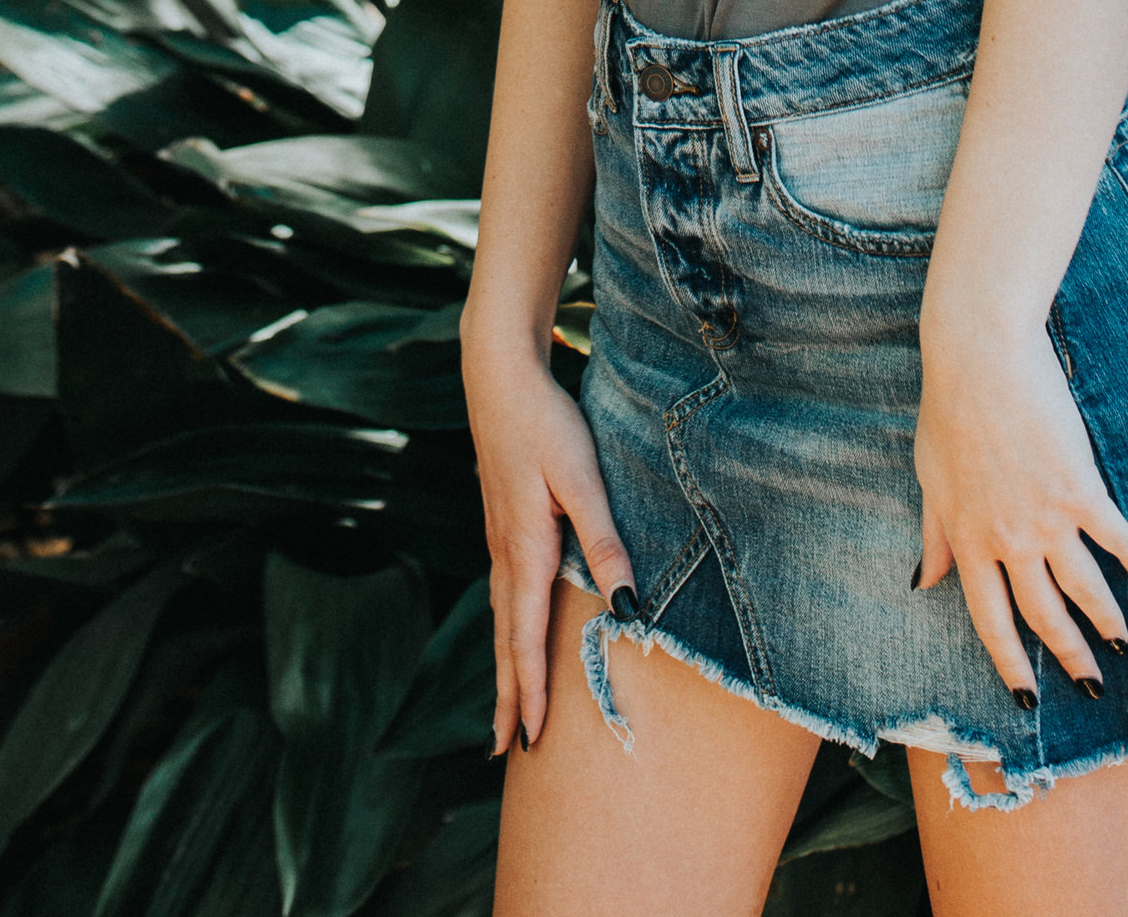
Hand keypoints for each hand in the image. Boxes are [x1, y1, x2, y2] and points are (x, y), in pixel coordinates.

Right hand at [463, 322, 635, 753]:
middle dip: (508, 696)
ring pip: (500, 619)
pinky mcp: (501, 523)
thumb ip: (604, 541)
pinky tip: (509, 633)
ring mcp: (498, 538)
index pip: (527, 637)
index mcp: (525, 550)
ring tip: (505, 708)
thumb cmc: (545, 423)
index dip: (530, 690)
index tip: (530, 741)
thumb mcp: (582, 478)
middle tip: (504, 750)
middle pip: (505, 639)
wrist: (498, 376)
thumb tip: (628, 606)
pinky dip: (503, 629)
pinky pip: (502, 594)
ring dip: (504, 667)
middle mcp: (506, 553)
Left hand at [913, 305, 1127, 699]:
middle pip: (1042, 615)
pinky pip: (1112, 536)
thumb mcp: (930, 478)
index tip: (1027, 700)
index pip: (991, 621)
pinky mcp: (1078, 486)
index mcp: (968, 538)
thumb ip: (934, 536)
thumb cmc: (948, 408)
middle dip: (1068, 657)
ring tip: (1122, 642)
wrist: (978, 353)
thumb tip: (923, 583)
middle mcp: (1007, 538)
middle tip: (1091, 687)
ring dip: (1105, 620)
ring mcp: (1045, 516)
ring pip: (1082, 586)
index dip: (1010, 664)